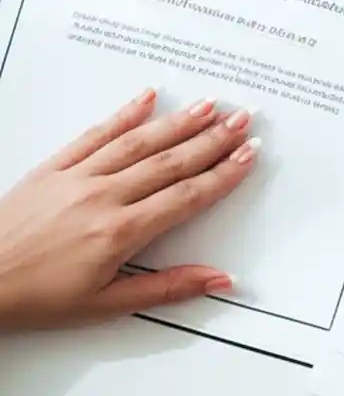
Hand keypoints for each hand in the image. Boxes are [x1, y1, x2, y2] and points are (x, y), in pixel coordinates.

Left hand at [0, 89, 258, 329]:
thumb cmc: (35, 298)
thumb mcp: (107, 305)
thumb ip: (168, 287)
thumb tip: (216, 279)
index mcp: (119, 233)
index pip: (186, 196)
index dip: (223, 174)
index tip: (248, 156)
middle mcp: (102, 198)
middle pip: (170, 161)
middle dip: (213, 139)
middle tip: (243, 119)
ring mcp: (77, 178)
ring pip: (139, 142)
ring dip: (178, 121)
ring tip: (209, 105)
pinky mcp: (53, 168)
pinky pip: (94, 134)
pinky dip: (123, 114)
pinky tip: (146, 98)